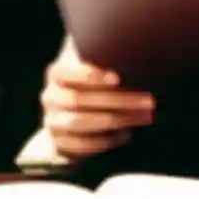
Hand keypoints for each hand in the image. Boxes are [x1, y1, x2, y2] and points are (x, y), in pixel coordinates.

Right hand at [40, 43, 155, 159]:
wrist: (72, 115)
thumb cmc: (94, 84)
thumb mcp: (97, 68)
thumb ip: (107, 60)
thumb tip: (136, 54)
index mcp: (56, 73)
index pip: (66, 73)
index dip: (89, 76)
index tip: (117, 78)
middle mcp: (50, 97)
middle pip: (79, 99)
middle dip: (117, 100)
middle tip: (148, 100)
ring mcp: (53, 121)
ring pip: (80, 122)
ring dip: (116, 120)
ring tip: (143, 117)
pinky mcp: (60, 143)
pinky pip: (81, 144)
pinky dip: (104, 140)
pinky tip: (125, 134)